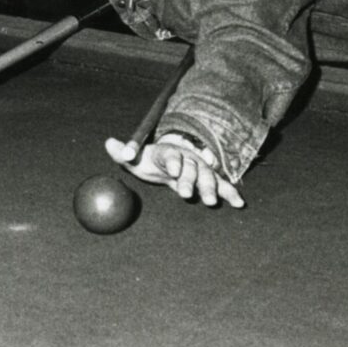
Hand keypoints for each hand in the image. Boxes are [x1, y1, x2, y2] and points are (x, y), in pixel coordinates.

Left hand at [105, 136, 242, 208]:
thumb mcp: (135, 158)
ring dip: (209, 188)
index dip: (172, 161)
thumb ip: (123, 152)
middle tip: (186, 194)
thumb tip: (109, 143)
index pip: (170, 155)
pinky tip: (238, 203)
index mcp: (167, 152)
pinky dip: (230, 193)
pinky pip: (222, 185)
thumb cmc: (150, 161)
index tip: (173, 170)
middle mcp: (186, 158)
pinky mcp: (209, 179)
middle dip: (189, 180)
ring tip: (210, 202)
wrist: (168, 161)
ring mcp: (199, 168)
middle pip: (190, 168)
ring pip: (206, 177)